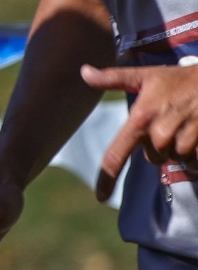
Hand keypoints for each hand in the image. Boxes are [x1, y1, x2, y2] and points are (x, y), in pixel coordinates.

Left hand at [87, 63, 197, 200]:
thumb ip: (112, 78)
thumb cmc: (179, 80)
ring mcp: (184, 142)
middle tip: (172, 121)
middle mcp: (160, 134)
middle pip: (153, 158)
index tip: (101, 198)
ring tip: (188, 126)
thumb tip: (83, 72)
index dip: (106, 178)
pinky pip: (195, 163)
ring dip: (181, 149)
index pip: (116, 155)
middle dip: (160, 145)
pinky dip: (196, 154)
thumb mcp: (145, 76)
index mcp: (140, 120)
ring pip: (176, 160)